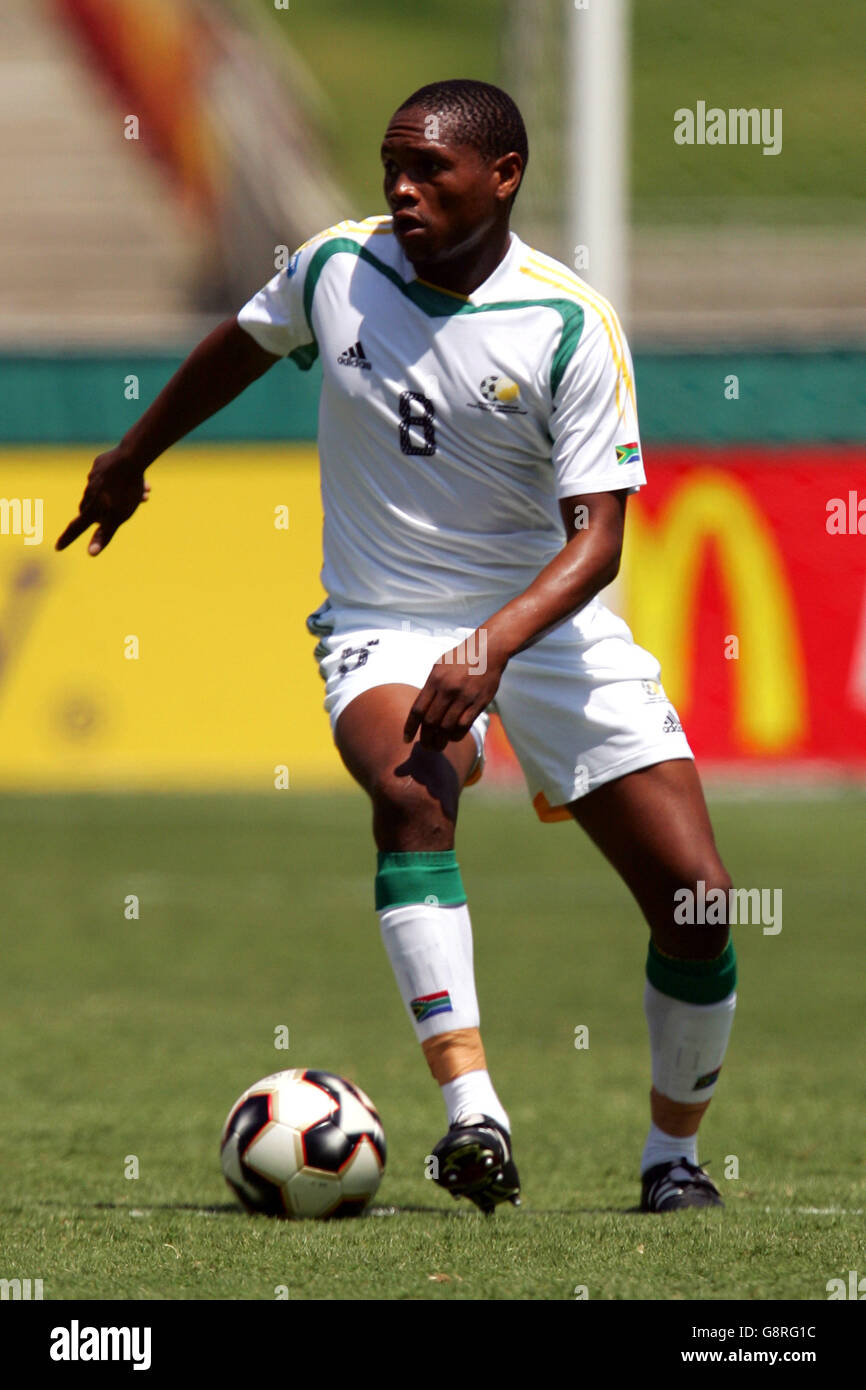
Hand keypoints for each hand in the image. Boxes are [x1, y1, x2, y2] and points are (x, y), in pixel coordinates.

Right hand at [55, 448, 149, 554]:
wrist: (131, 457)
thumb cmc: (126, 490)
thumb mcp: (118, 517)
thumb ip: (104, 534)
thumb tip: (90, 553)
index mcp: (92, 507)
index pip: (76, 527)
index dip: (67, 538)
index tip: (58, 547)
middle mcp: (89, 492)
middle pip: (89, 509)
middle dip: (100, 515)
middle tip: (115, 516)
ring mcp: (94, 476)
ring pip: (103, 492)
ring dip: (118, 497)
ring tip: (143, 496)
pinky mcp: (101, 464)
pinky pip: (110, 477)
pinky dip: (122, 482)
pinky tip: (139, 479)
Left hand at [403, 632, 505, 751]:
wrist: (488, 650)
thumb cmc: (460, 659)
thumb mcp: (439, 666)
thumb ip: (429, 687)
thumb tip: (420, 710)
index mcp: (435, 679)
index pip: (418, 709)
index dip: (410, 727)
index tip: (406, 738)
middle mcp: (448, 689)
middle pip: (431, 722)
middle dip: (425, 738)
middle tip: (425, 746)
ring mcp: (464, 696)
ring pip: (447, 727)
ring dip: (440, 741)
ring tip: (437, 746)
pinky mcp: (479, 702)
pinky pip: (464, 725)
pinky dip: (456, 736)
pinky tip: (452, 738)